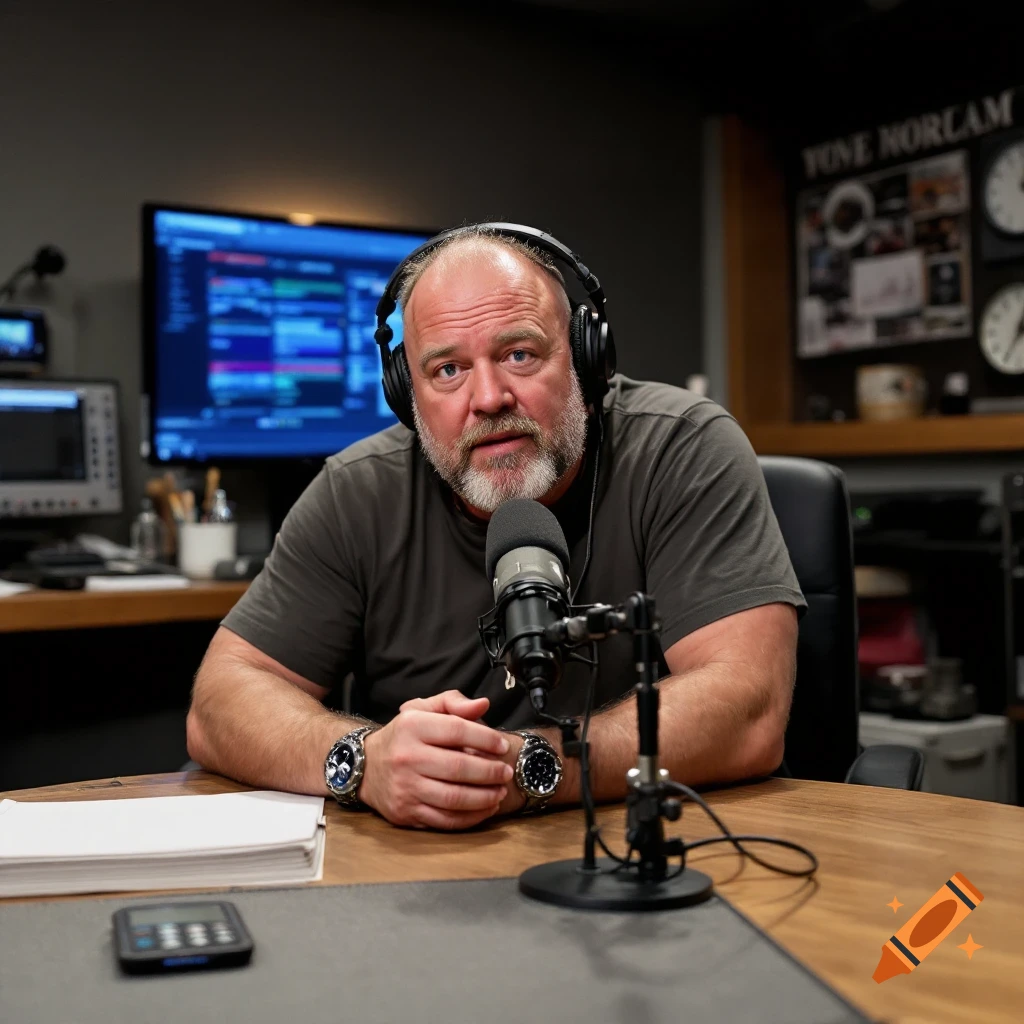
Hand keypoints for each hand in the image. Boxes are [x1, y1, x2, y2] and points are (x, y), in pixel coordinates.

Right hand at [359, 690, 514, 829]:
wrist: (365, 767)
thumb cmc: (403, 736)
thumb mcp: (422, 709)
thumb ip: (453, 702)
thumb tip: (482, 705)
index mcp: (412, 727)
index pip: (457, 730)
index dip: (486, 738)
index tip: (502, 745)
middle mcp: (406, 757)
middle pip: (458, 768)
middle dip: (490, 772)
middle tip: (507, 772)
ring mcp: (405, 788)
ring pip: (454, 798)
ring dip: (484, 797)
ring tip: (500, 791)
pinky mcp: (406, 813)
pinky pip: (445, 820)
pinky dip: (470, 817)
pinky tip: (486, 808)